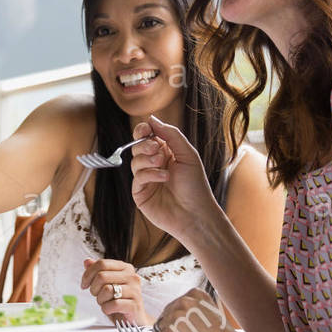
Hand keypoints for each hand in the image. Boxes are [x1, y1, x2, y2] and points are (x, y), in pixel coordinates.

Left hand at [81, 258, 148, 324]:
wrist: (133, 319)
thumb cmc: (119, 300)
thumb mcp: (107, 284)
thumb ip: (98, 272)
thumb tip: (87, 261)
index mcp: (125, 268)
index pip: (102, 263)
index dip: (88, 274)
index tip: (84, 284)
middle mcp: (132, 276)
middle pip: (102, 276)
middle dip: (94, 288)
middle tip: (97, 295)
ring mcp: (135, 290)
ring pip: (107, 290)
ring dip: (100, 299)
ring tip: (106, 303)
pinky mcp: (134, 305)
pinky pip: (113, 304)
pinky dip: (106, 309)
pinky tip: (110, 310)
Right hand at [129, 115, 219, 239]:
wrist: (196, 213)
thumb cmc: (195, 185)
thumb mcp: (187, 154)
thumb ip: (170, 134)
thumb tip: (151, 119)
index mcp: (165, 153)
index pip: (147, 137)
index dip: (143, 131)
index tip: (145, 130)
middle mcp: (153, 165)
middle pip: (138, 147)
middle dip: (145, 145)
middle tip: (157, 149)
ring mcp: (145, 179)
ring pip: (135, 161)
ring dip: (149, 160)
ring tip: (163, 166)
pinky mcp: (140, 193)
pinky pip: (137, 177)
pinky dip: (149, 174)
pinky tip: (164, 178)